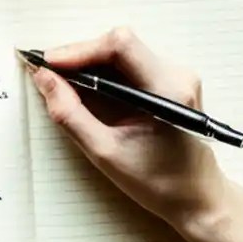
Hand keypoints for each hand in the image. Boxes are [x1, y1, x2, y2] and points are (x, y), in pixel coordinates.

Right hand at [30, 28, 242, 241]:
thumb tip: (44, 80)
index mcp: (168, 91)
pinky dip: (102, 69)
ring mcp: (176, 75)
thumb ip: (70, 114)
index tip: (49, 63)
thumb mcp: (105, 152)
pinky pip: (129, 62)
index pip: (120, 47)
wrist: (198, 197)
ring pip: (122, 50)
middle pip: (119, 44)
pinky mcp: (169, 80)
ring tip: (62, 80)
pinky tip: (85, 86)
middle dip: (79, 55)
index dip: (79, 50)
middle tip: (49, 73)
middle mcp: (177, 75)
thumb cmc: (159, 182)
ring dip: (89, 62)